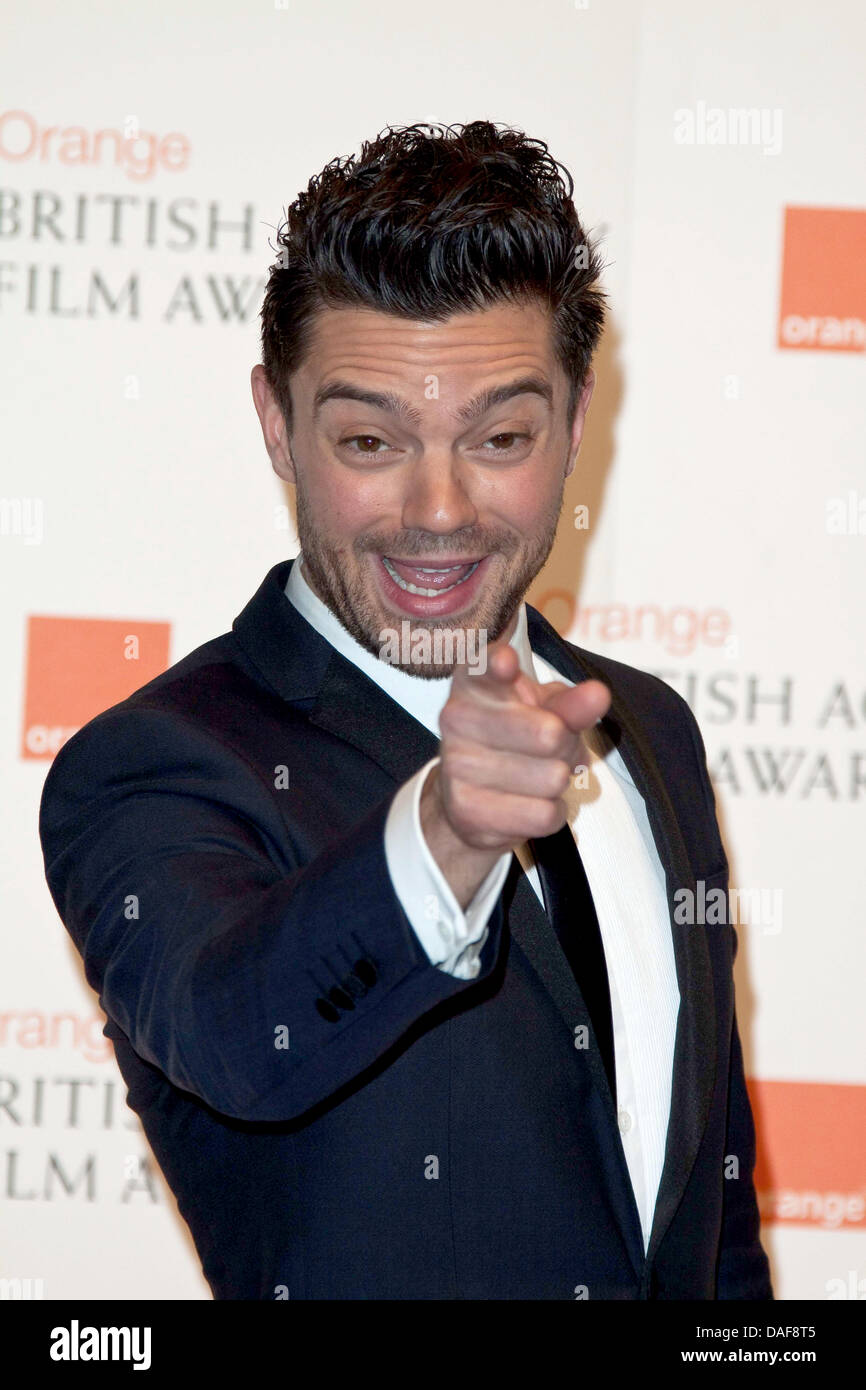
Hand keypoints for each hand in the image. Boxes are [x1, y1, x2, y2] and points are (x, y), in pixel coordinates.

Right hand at [428, 634, 610, 853]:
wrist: (470, 799)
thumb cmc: (515, 739)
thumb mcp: (547, 711)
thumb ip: (571, 704)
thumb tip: (597, 695)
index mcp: (476, 682)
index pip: (484, 666)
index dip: (498, 664)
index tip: (508, 662)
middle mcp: (457, 717)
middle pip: (550, 734)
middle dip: (568, 747)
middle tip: (554, 748)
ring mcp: (456, 764)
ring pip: (552, 778)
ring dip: (559, 782)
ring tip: (538, 778)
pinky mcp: (466, 809)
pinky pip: (543, 814)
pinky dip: (551, 812)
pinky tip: (529, 804)